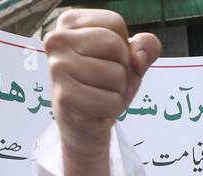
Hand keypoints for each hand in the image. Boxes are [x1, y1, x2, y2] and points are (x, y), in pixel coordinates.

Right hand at [45, 9, 160, 158]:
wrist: (82, 125)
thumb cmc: (102, 85)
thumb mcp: (128, 60)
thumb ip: (145, 47)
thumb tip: (138, 58)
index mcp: (69, 22)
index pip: (114, 23)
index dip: (123, 46)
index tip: (107, 60)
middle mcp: (57, 40)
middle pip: (116, 47)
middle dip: (122, 70)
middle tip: (105, 83)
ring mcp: (58, 68)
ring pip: (116, 74)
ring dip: (118, 92)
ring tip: (101, 96)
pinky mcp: (65, 96)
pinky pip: (111, 101)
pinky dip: (112, 109)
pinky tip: (97, 111)